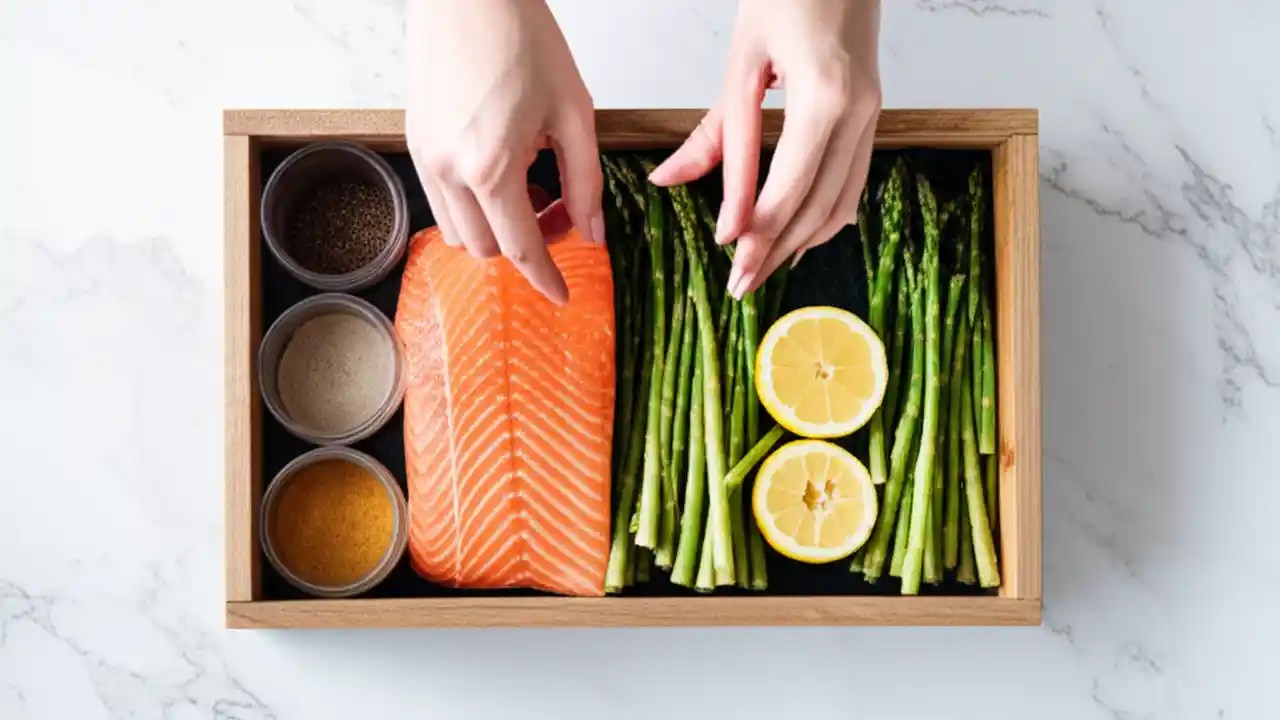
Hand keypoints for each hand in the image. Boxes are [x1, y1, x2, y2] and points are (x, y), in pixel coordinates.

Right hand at [405, 0, 602, 304]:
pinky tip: (504, 170)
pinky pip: (443, 201)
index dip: (546, 277)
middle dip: (527, 244)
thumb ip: (587, 182)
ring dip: (498, 227)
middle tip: (561, 210)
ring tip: (531, 186)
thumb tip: (592, 232)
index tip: (563, 294)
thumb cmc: (521, 39)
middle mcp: (449, 171)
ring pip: (460, 231)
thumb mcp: (574, 113)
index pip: (521, 248)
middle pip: (487, 249)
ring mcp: (425, 159)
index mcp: (491, 166)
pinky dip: (475, 204)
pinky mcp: (415, 145)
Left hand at [649, 0, 881, 298]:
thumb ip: (713, 131)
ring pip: (841, 203)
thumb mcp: (740, 60)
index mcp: (824, 96)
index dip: (755, 227)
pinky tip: (797, 238)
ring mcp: (872, 117)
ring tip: (762, 271)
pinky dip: (823, 218)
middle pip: (818, 206)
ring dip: (801, 244)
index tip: (727, 257)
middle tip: (741, 286)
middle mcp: (857, 112)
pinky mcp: (872, 118)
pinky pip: (852, 184)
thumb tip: (667, 181)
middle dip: (776, 250)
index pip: (787, 184)